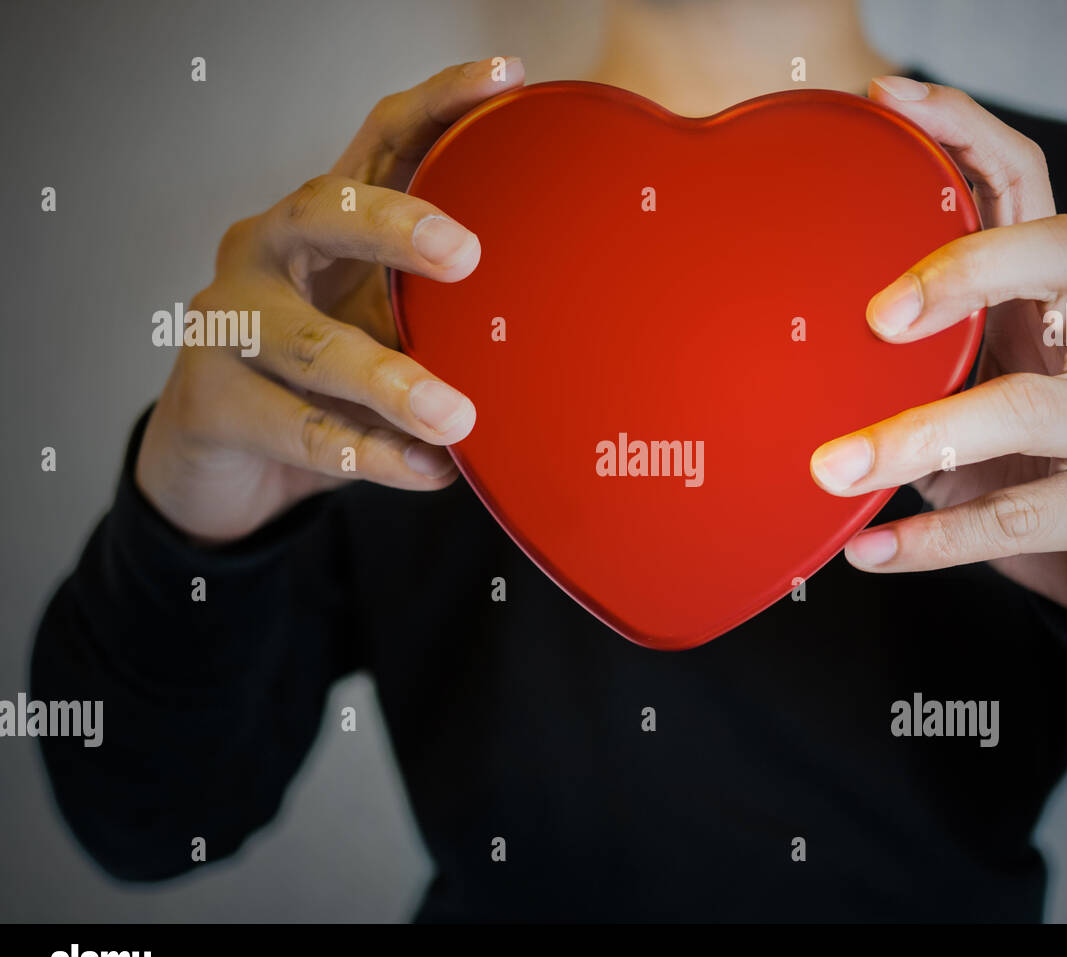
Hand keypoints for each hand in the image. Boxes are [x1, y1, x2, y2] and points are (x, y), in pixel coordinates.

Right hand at [136, 57, 524, 542]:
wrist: (221, 456)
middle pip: (323, 212)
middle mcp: (267, 252)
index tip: (504, 78)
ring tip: (457, 417)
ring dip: (390, 380)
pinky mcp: (209, 398)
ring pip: (310, 342)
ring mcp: (228, 322)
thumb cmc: (317, 376)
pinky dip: (369, 453)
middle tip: (467, 255)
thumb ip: (444, 317)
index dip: (436, 105)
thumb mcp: (383, 328)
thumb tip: (558, 336)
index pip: (376, 143)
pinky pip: (298, 427)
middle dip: (395, 225)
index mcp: (322, 224)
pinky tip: (424, 469)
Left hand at [809, 77, 1066, 657]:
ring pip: (1034, 406)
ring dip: (922, 434)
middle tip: (878, 317)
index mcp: (1063, 305)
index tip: (890, 99)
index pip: (1032, 189)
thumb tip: (795, 366)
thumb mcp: (981, 409)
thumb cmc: (1049, 476)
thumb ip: (922, 378)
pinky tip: (870, 551)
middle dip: (970, 265)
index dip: (971, 134)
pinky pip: (1024, 519)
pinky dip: (936, 538)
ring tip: (834, 468)